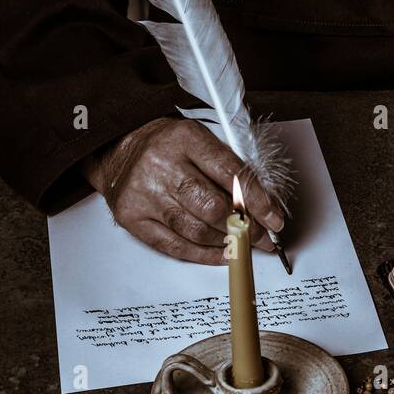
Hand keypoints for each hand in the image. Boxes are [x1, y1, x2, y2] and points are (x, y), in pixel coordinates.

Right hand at [81, 116, 283, 263]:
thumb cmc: (167, 145)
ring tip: (244, 246)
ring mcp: (145, 194)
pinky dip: (202, 254)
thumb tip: (260, 205)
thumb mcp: (199, 140)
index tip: (274, 219)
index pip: (231, 174)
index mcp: (185, 138)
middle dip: (245, 227)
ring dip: (226, 243)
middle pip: (213, 206)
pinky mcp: (132, 218)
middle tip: (262, 237)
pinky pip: (174, 245)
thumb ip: (227, 167)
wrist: (119, 150)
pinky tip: (220, 254)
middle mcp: (162, 165)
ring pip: (195, 230)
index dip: (257, 201)